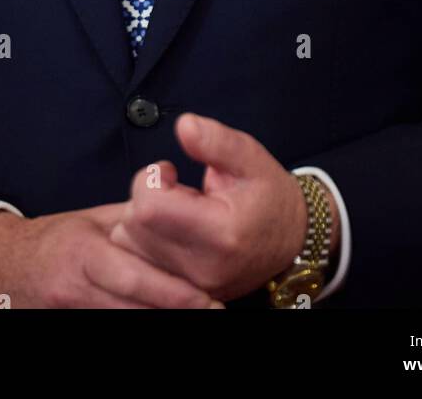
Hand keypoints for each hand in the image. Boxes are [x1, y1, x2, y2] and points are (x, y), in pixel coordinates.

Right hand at [0, 200, 226, 308]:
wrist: (6, 267)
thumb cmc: (58, 239)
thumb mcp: (94, 221)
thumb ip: (134, 219)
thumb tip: (179, 198)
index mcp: (85, 253)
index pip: (135, 278)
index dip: (175, 294)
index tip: (209, 302)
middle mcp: (77, 288)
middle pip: (134, 310)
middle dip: (176, 314)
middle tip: (213, 314)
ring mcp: (72, 312)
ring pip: (124, 323)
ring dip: (162, 320)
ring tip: (198, 317)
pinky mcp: (70, 325)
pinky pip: (109, 327)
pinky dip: (138, 321)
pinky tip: (163, 317)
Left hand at [109, 113, 338, 301]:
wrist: (292, 242)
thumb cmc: (268, 195)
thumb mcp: (251, 157)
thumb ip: (216, 140)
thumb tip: (184, 124)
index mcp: (220, 234)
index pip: (148, 209)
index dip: (150, 180)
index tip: (170, 172)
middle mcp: (202, 268)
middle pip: (132, 228)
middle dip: (144, 198)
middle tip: (175, 190)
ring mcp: (191, 287)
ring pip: (129, 248)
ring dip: (140, 222)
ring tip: (174, 211)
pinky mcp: (183, 297)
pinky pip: (139, 265)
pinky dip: (143, 243)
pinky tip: (169, 230)